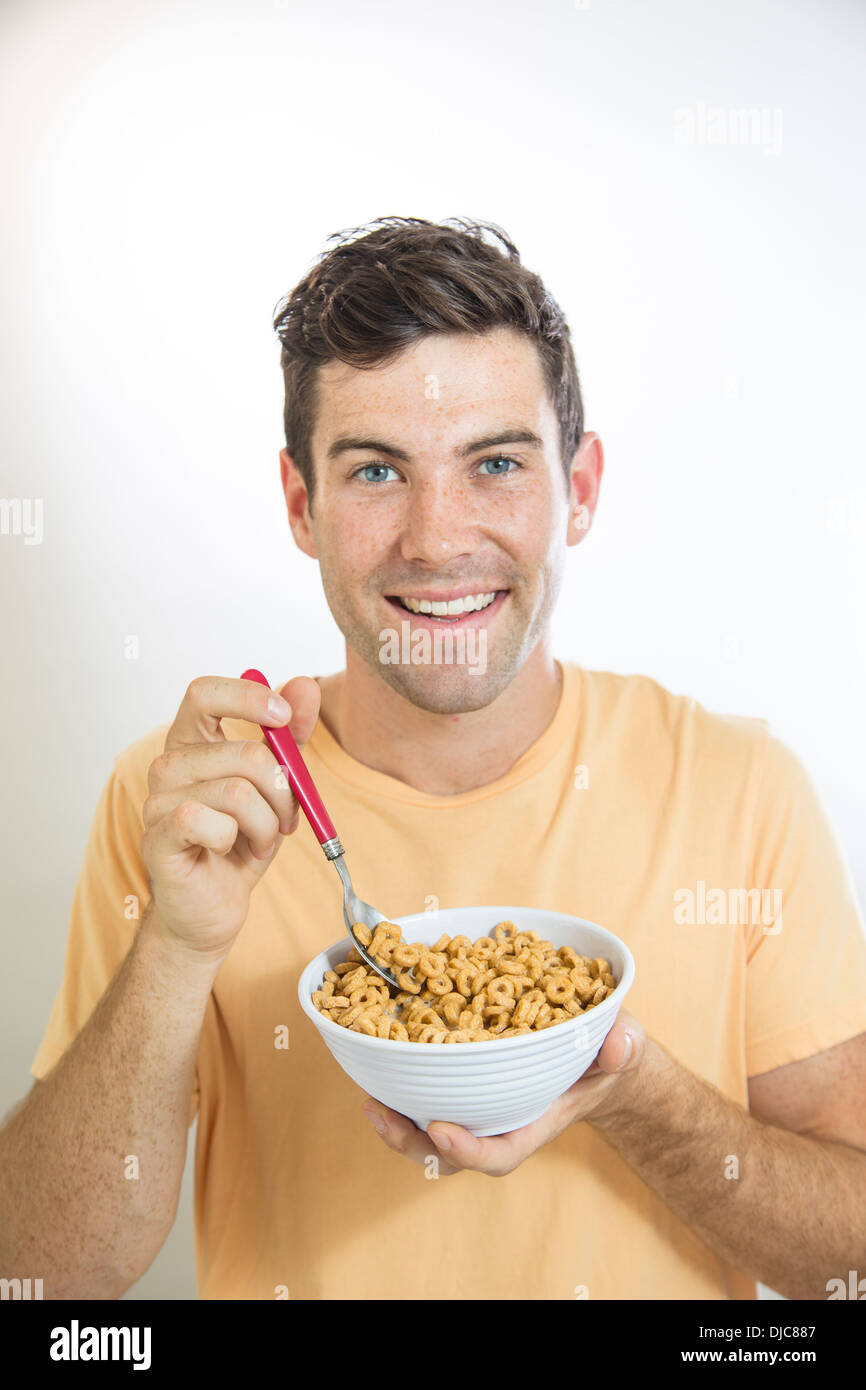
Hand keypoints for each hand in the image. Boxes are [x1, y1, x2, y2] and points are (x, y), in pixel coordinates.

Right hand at [141, 673, 319, 960]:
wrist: (213, 907)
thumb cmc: (242, 842)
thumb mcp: (277, 785)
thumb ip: (288, 735)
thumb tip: (305, 685)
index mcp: (192, 743)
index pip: (204, 693)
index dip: (247, 696)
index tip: (284, 717)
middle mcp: (168, 765)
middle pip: (244, 752)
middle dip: (283, 791)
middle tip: (284, 817)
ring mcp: (157, 801)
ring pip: (238, 792)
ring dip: (265, 823)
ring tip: (258, 840)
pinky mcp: (157, 837)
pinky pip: (212, 822)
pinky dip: (236, 840)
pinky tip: (228, 851)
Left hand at [362, 1011, 644, 1175]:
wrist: (598, 1052)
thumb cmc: (609, 1053)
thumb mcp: (624, 1046)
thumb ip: (624, 1048)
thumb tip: (618, 1045)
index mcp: (537, 1120)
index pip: (500, 1153)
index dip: (468, 1150)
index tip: (439, 1130)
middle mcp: (502, 1121)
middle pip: (451, 1154)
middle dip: (413, 1142)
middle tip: (380, 1114)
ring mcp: (481, 1107)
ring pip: (431, 1133)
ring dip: (398, 1122)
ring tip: (369, 1101)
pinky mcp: (467, 1083)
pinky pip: (430, 1097)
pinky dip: (403, 1090)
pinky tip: (380, 1067)